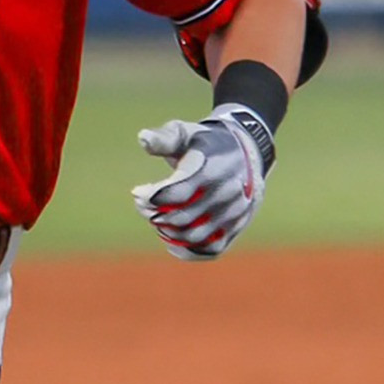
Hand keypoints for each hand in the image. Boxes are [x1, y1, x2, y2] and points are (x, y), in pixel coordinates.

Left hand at [130, 105, 273, 260]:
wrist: (245, 151)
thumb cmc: (205, 143)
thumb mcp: (185, 132)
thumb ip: (164, 138)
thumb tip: (143, 138)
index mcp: (212, 169)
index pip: (178, 192)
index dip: (152, 197)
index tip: (138, 193)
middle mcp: (227, 193)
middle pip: (184, 217)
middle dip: (156, 215)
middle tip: (144, 206)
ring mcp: (235, 212)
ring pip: (196, 236)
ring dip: (169, 233)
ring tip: (157, 220)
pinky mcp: (237, 226)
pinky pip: (212, 248)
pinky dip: (189, 251)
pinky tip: (171, 243)